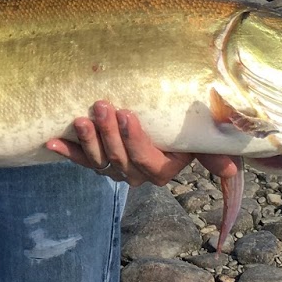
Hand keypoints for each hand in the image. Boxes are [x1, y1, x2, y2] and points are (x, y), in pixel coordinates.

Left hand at [46, 101, 238, 191]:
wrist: (163, 128)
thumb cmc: (185, 129)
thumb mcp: (200, 139)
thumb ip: (212, 152)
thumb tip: (230, 167)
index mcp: (163, 170)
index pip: (148, 161)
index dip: (136, 141)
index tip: (128, 114)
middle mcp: (138, 175)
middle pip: (120, 160)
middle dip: (110, 134)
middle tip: (103, 106)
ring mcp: (116, 170)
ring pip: (100, 161)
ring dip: (89, 140)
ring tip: (81, 118)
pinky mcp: (98, 161)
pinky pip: (82, 159)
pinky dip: (67, 151)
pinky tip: (51, 141)